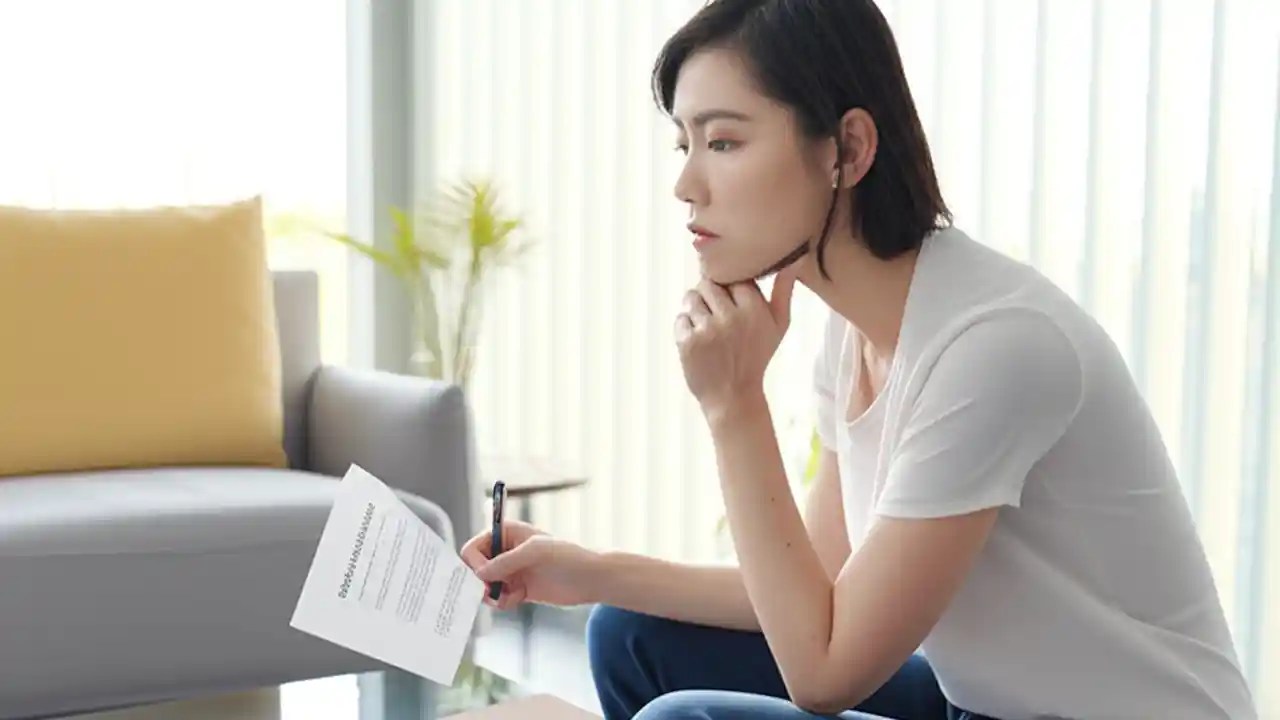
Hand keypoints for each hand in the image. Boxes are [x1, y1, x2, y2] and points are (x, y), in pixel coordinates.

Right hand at [460, 520, 601, 610]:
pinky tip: (520, 598)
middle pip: (475, 568)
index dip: (475, 562)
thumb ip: (506, 561)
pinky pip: (498, 598)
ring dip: (493, 594)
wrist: (590, 579)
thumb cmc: (568, 557)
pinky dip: (503, 602)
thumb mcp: (535, 552)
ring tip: (511, 594)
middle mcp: (505, 551)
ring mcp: (511, 571)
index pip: (474, 547)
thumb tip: (480, 573)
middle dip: (481, 582)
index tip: (484, 575)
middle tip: (494, 590)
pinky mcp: (518, 589)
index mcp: (506, 533)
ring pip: (484, 586)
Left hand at [674, 264, 800, 417]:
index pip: (732, 275)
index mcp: (754, 309)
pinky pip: (680, 318)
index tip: (728, 296)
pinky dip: (685, 327)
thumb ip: (783, 291)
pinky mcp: (688, 342)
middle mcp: (731, 317)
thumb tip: (794, 260)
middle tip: (715, 313)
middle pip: (708, 283)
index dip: (727, 284)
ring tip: (706, 327)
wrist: (734, 397)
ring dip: (695, 308)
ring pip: (691, 297)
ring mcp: (708, 330)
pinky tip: (698, 342)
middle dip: (708, 295)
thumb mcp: (779, 326)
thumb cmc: (757, 357)